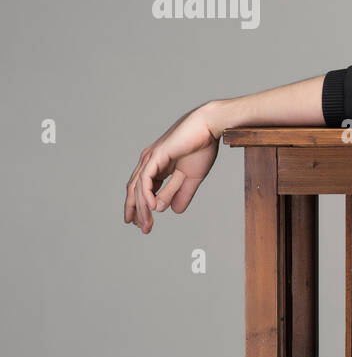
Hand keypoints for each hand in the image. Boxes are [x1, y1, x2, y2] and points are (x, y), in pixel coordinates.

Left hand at [124, 102, 223, 233]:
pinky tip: (152, 207)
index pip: (143, 190)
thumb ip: (182, 193)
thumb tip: (174, 211)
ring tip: (147, 223)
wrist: (209, 127)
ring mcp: (151, 158)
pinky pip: (146, 179)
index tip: (143, 224)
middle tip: (143, 229)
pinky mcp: (156, 155)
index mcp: (156, 166)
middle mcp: (149, 162)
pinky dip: (146, 194)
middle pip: (135, 190)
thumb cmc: (202, 147)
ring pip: (139, 187)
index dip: (141, 207)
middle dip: (137, 211)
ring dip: (142, 207)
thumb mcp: (192, 177)